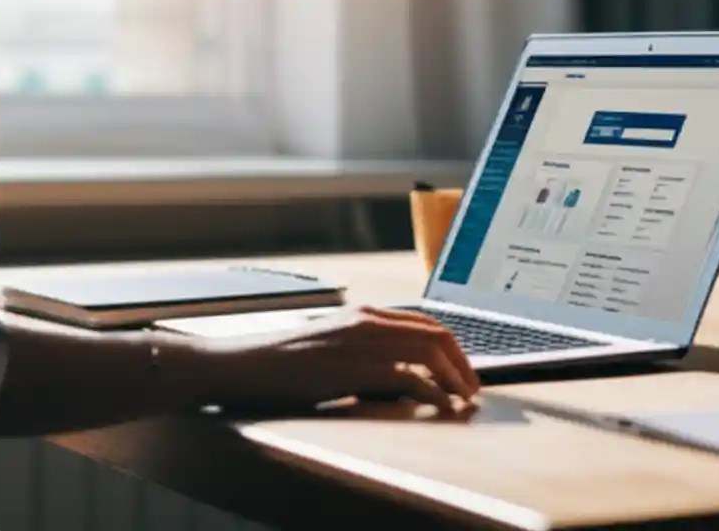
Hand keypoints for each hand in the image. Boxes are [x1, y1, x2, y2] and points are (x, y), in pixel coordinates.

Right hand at [206, 306, 481, 416]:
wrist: (245, 364)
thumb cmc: (282, 363)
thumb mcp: (330, 347)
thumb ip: (364, 352)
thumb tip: (400, 379)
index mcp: (364, 313)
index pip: (424, 323)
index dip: (452, 347)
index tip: (463, 370)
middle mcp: (368, 320)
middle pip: (435, 334)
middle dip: (463, 362)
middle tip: (473, 388)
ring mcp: (363, 342)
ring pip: (429, 352)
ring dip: (455, 376)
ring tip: (464, 398)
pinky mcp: (355, 368)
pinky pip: (409, 377)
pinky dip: (433, 392)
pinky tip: (441, 405)